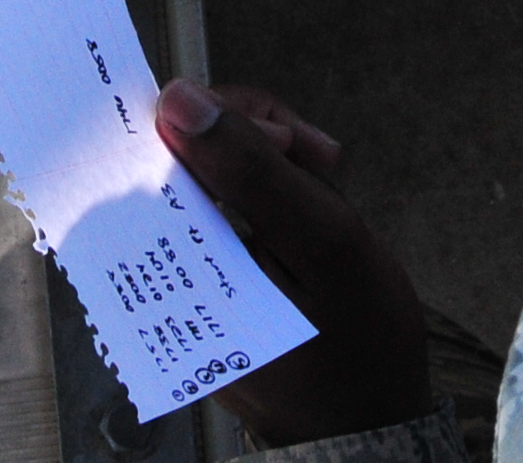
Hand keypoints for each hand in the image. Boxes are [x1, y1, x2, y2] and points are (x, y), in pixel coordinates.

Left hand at [153, 79, 433, 447]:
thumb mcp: (324, 243)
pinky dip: (264, 184)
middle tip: (323, 155)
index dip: (221, 120)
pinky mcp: (200, 270)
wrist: (365, 424)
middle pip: (179, 148)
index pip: (157, 147)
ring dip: (268, 154)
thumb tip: (174, 98)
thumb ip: (251, 170)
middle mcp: (157, 271)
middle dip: (256, 134)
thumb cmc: (359, 341)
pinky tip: (309, 191)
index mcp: (171, 265)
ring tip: (326, 173)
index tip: (289, 139)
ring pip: (203, 166)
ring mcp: (177, 270)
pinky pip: (217, 199)